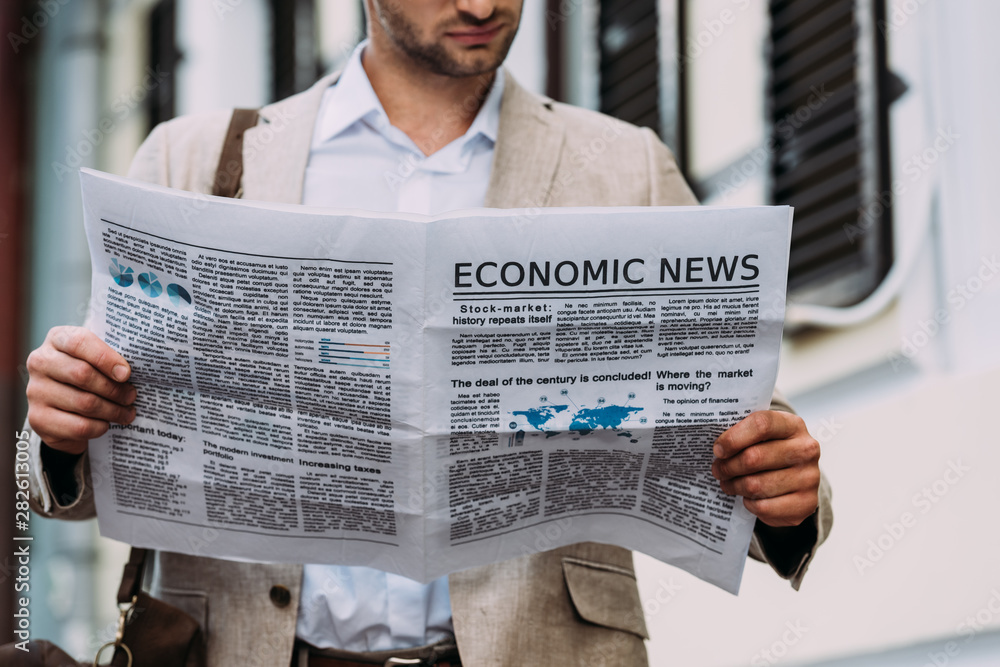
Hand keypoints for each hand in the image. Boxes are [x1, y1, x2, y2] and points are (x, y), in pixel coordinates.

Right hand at [26, 326, 135, 454]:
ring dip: (112, 410)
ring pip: (84, 403)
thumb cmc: (88, 374)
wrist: (62, 405)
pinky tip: (107, 424)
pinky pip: (78, 426)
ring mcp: (35, 390)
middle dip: (114, 389)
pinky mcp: (38, 418)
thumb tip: (131, 372)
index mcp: (57, 339)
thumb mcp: (97, 358)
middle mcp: (40, 362)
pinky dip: (99, 427)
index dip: (106, 358)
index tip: (126, 374)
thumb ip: (111, 358)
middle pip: (82, 374)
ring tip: (127, 412)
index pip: (80, 342)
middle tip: (131, 396)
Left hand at [711, 410, 820, 527]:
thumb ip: (743, 433)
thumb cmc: (770, 450)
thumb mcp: (762, 435)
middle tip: (717, 470)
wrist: (798, 477)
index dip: (734, 438)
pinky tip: (748, 497)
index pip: (761, 425)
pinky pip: (765, 506)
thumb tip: (717, 447)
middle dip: (729, 466)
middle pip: (754, 457)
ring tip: (728, 484)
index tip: (718, 449)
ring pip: (756, 484)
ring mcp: (810, 478)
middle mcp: (806, 450)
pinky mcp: (807, 503)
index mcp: (793, 425)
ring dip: (735, 486)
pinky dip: (750, 503)